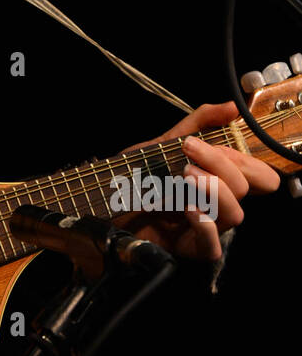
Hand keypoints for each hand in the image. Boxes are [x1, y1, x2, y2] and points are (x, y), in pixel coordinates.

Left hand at [119, 100, 280, 261]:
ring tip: (185, 175)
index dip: (247, 160)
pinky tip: (187, 208)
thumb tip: (233, 107)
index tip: (214, 143)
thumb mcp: (164, 142)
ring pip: (235, 214)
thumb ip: (199, 123)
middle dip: (223, 165)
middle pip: (247, 189)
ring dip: (213, 189)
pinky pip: (211, 246)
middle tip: (188, 155)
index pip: (259, 175)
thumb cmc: (132, 173)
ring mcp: (204, 227)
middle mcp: (216, 204)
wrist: (97, 200)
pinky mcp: (187, 248)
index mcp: (218, 179)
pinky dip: (204, 226)